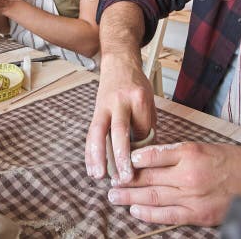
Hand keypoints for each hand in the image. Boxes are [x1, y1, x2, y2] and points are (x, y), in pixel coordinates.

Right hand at [84, 54, 156, 183]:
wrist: (119, 63)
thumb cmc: (137, 85)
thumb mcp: (149, 101)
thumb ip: (147, 126)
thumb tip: (146, 155)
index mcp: (139, 98)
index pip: (142, 129)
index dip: (144, 147)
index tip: (144, 163)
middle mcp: (121, 101)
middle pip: (120, 131)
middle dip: (121, 156)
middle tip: (125, 177)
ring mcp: (105, 105)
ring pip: (99, 132)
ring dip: (98, 156)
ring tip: (100, 176)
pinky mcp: (96, 110)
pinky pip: (91, 133)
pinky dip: (90, 152)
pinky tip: (92, 167)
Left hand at [106, 142, 240, 225]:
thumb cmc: (229, 160)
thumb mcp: (201, 147)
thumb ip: (175, 153)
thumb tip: (147, 157)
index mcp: (189, 153)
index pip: (151, 155)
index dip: (132, 159)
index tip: (119, 161)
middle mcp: (188, 174)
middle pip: (148, 177)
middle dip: (126, 179)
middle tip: (109, 180)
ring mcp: (193, 196)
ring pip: (154, 196)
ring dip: (131, 196)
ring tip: (114, 196)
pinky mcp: (198, 213)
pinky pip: (169, 215)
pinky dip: (150, 213)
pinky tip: (135, 210)